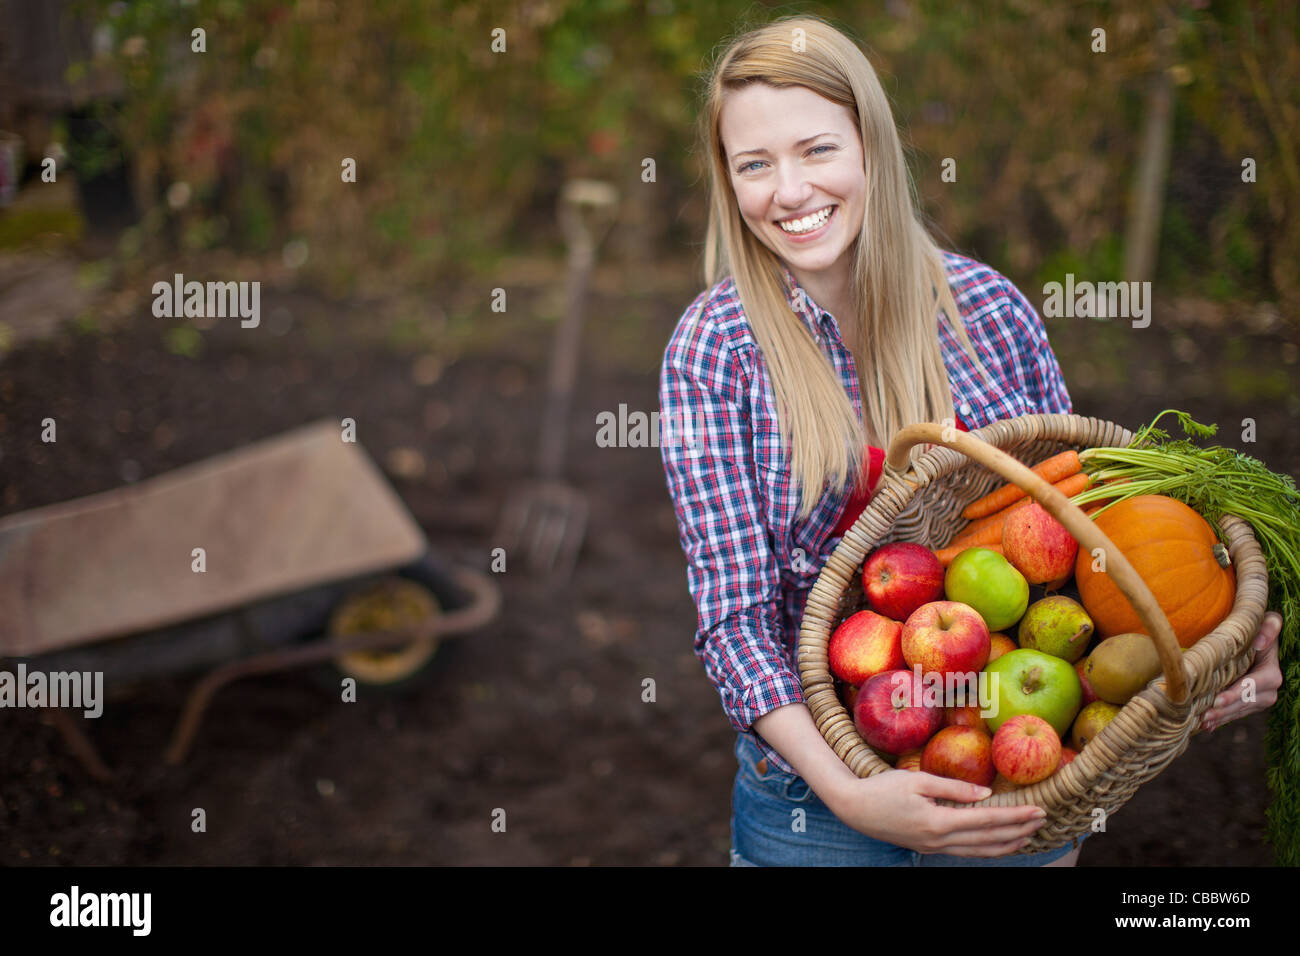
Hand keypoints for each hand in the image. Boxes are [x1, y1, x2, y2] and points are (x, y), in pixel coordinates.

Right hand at [826, 769, 1046, 856]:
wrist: (855, 809)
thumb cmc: (883, 789)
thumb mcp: (917, 780)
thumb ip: (953, 787)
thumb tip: (986, 793)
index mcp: (939, 822)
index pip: (986, 820)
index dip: (1014, 816)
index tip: (1036, 809)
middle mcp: (940, 840)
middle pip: (989, 839)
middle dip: (1018, 830)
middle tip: (1041, 820)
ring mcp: (935, 847)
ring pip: (980, 852)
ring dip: (1006, 844)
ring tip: (1028, 836)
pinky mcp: (930, 848)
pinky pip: (966, 852)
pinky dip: (987, 849)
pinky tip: (998, 844)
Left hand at [1200, 611, 1281, 731]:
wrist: (1254, 639)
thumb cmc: (1258, 628)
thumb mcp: (1267, 622)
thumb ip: (1269, 628)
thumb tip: (1260, 642)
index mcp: (1271, 674)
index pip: (1253, 687)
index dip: (1236, 694)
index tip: (1218, 700)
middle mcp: (1268, 690)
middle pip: (1244, 704)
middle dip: (1225, 710)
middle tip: (1204, 715)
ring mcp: (1258, 700)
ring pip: (1238, 712)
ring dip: (1221, 718)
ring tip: (1202, 722)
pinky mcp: (1247, 704)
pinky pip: (1235, 714)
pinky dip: (1221, 720)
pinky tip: (1205, 727)